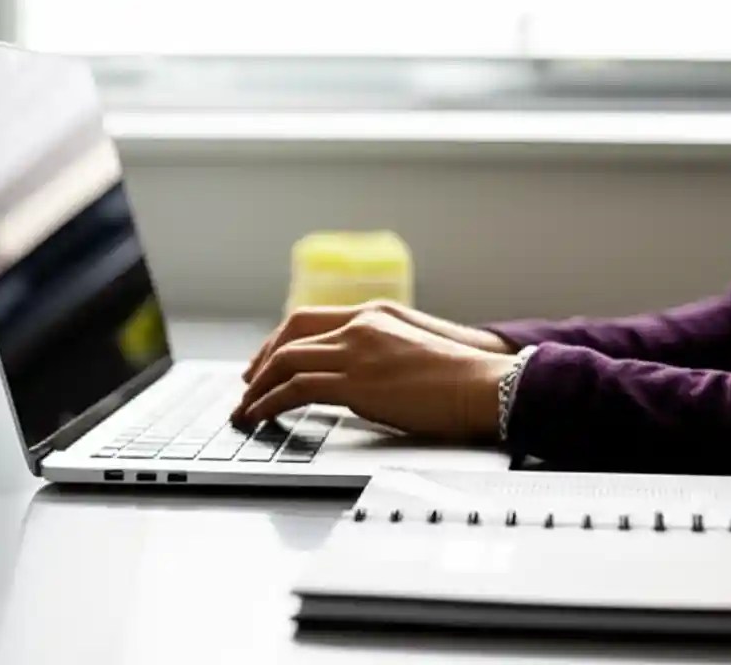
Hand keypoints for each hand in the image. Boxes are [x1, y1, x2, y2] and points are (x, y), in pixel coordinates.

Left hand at [242, 300, 511, 384]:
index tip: (267, 361)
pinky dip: (268, 403)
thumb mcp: (416, 351)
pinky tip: (259, 417)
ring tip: (245, 410)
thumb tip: (360, 379)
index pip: (310, 319)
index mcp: (375, 314)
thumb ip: (383, 353)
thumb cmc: (464, 377)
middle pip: (290, 333)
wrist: (485, 385)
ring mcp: (356, 351)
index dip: (281, 341)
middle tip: (247, 384)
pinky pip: (295, 389)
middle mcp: (360, 325)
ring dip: (257, 388)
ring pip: (285, 362)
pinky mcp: (356, 382)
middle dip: (261, 360)